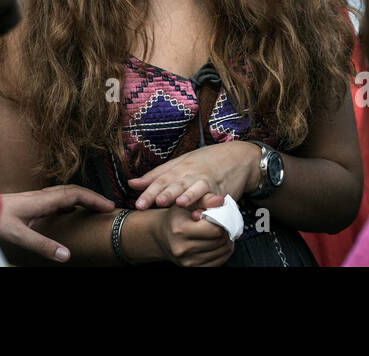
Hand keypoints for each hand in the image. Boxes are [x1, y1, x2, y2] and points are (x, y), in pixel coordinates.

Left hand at [0, 186, 115, 261]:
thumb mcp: (20, 236)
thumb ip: (43, 245)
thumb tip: (67, 256)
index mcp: (43, 200)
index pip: (75, 194)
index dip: (93, 199)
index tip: (109, 207)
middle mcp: (41, 195)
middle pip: (72, 190)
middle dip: (92, 196)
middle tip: (108, 207)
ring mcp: (36, 197)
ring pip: (64, 192)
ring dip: (81, 197)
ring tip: (94, 207)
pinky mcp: (30, 201)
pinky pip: (56, 197)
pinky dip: (69, 201)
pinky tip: (68, 211)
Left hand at [128, 141, 259, 210]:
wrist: (237, 158)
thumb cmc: (204, 162)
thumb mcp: (179, 164)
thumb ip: (156, 176)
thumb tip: (131, 183)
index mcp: (178, 169)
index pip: (160, 180)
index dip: (149, 192)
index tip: (138, 204)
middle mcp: (191, 175)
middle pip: (175, 185)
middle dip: (163, 194)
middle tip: (153, 203)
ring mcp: (207, 182)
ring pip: (195, 189)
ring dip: (187, 196)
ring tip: (178, 203)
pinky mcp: (221, 190)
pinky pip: (213, 199)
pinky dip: (208, 205)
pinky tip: (202, 211)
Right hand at [152, 206, 234, 266]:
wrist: (161, 236)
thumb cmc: (175, 217)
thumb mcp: (186, 203)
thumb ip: (204, 200)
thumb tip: (221, 201)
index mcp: (180, 229)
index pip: (214, 229)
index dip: (223, 221)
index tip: (224, 215)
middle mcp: (183, 247)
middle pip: (219, 241)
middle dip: (226, 230)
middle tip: (226, 223)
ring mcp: (188, 261)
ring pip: (222, 252)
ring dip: (227, 241)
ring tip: (222, 232)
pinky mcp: (193, 269)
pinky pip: (218, 262)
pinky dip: (223, 252)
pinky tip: (219, 243)